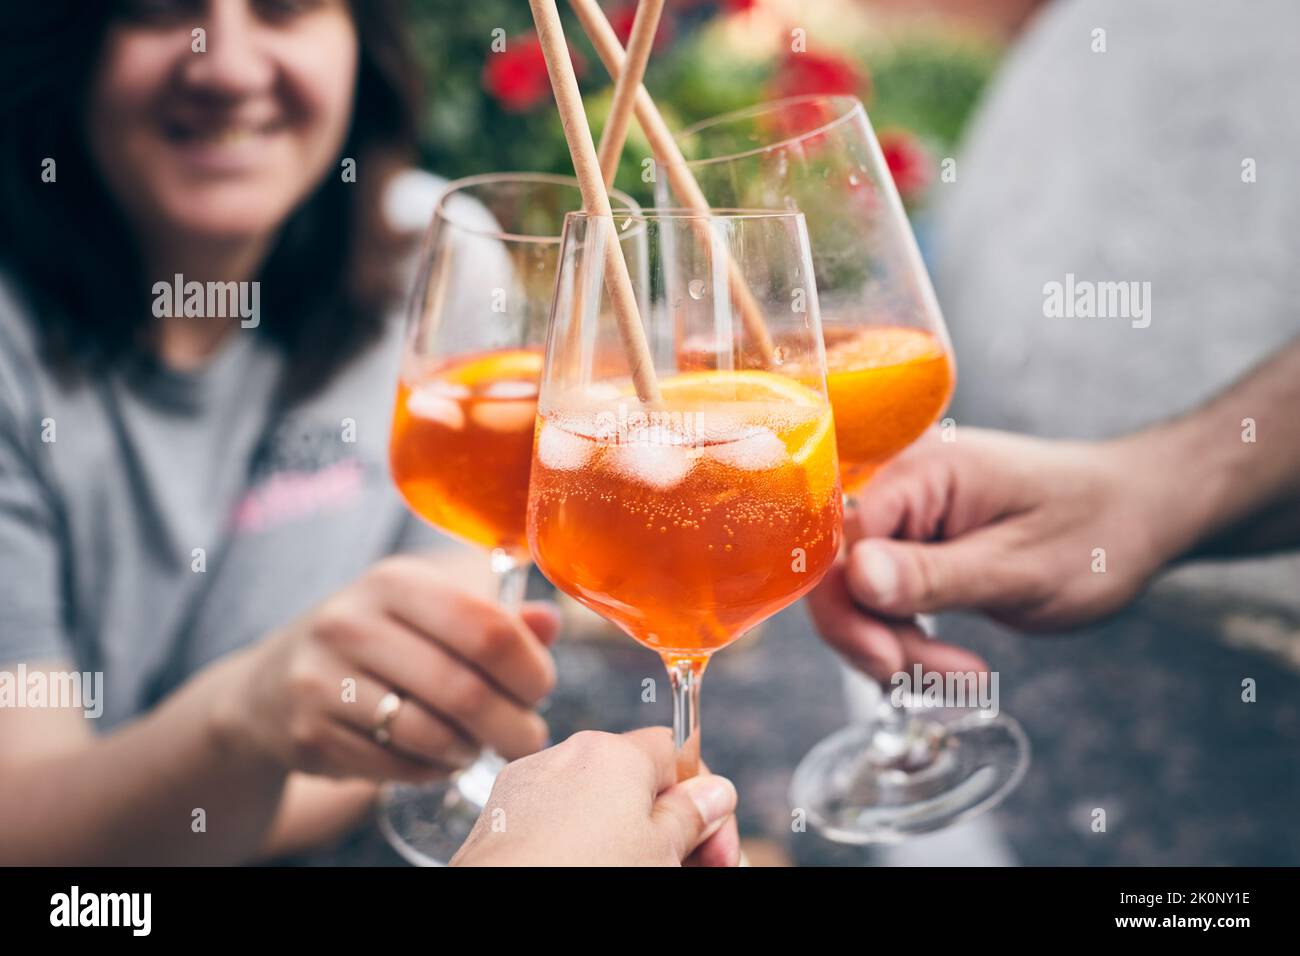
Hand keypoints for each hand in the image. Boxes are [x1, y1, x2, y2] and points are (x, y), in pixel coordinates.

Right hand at [219, 554, 558, 781]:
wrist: (269, 688)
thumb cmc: (378, 644)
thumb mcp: (427, 613)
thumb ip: (495, 619)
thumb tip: (549, 621)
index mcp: (394, 581)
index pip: (485, 626)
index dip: (528, 668)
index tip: (540, 689)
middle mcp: (351, 623)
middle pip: (463, 690)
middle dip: (512, 726)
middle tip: (529, 739)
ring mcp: (323, 680)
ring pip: (430, 735)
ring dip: (471, 750)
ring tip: (480, 745)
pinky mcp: (309, 734)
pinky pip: (397, 766)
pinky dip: (434, 769)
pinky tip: (440, 758)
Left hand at [450, 728, 740, 866]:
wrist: (504, 919)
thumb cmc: (582, 879)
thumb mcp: (662, 854)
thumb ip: (693, 816)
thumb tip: (714, 792)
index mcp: (615, 753)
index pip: (677, 752)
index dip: (702, 799)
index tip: (714, 842)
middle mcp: (568, 756)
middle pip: (637, 780)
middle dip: (666, 822)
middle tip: (689, 865)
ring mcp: (528, 785)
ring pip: (594, 803)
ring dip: (622, 834)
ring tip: (634, 871)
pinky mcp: (501, 818)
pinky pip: (554, 819)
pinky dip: (576, 842)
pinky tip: (585, 869)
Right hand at [810, 428, 1186, 678]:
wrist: (1141, 513)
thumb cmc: (1096, 532)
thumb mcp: (1018, 566)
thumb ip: (932, 573)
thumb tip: (854, 576)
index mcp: (920, 471)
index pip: (841, 539)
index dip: (850, 606)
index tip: (891, 658)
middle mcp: (900, 483)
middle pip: (839, 570)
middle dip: (874, 635)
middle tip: (931, 678)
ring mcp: (907, 514)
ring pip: (859, 594)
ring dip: (898, 646)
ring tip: (964, 676)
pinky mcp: (916, 542)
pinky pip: (885, 597)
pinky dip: (910, 639)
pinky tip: (955, 665)